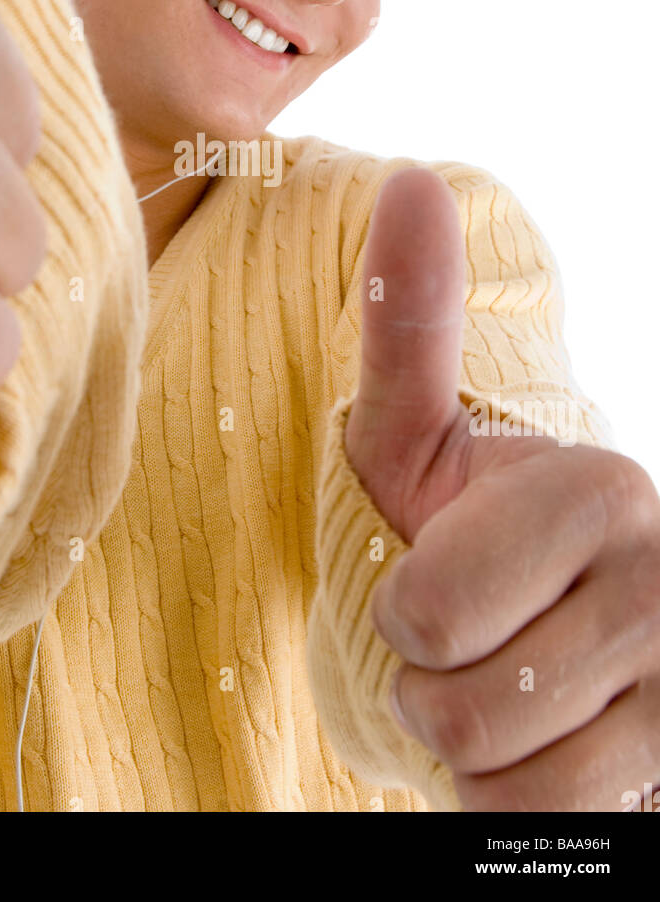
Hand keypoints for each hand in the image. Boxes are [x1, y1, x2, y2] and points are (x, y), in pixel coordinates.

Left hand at [345, 166, 659, 810]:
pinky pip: (559, 825)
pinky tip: (545, 741)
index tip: (440, 576)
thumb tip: (407, 177)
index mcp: (599, 488)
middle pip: (460, 701)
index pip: (428, 612)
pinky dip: (519, 801)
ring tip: (505, 684)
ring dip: (475, 748)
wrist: (560, 624)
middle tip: (474, 639)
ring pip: (510, 775)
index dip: (403, 614)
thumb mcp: (420, 436)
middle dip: (435, 683)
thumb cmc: (471, 529)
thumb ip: (410, 320)